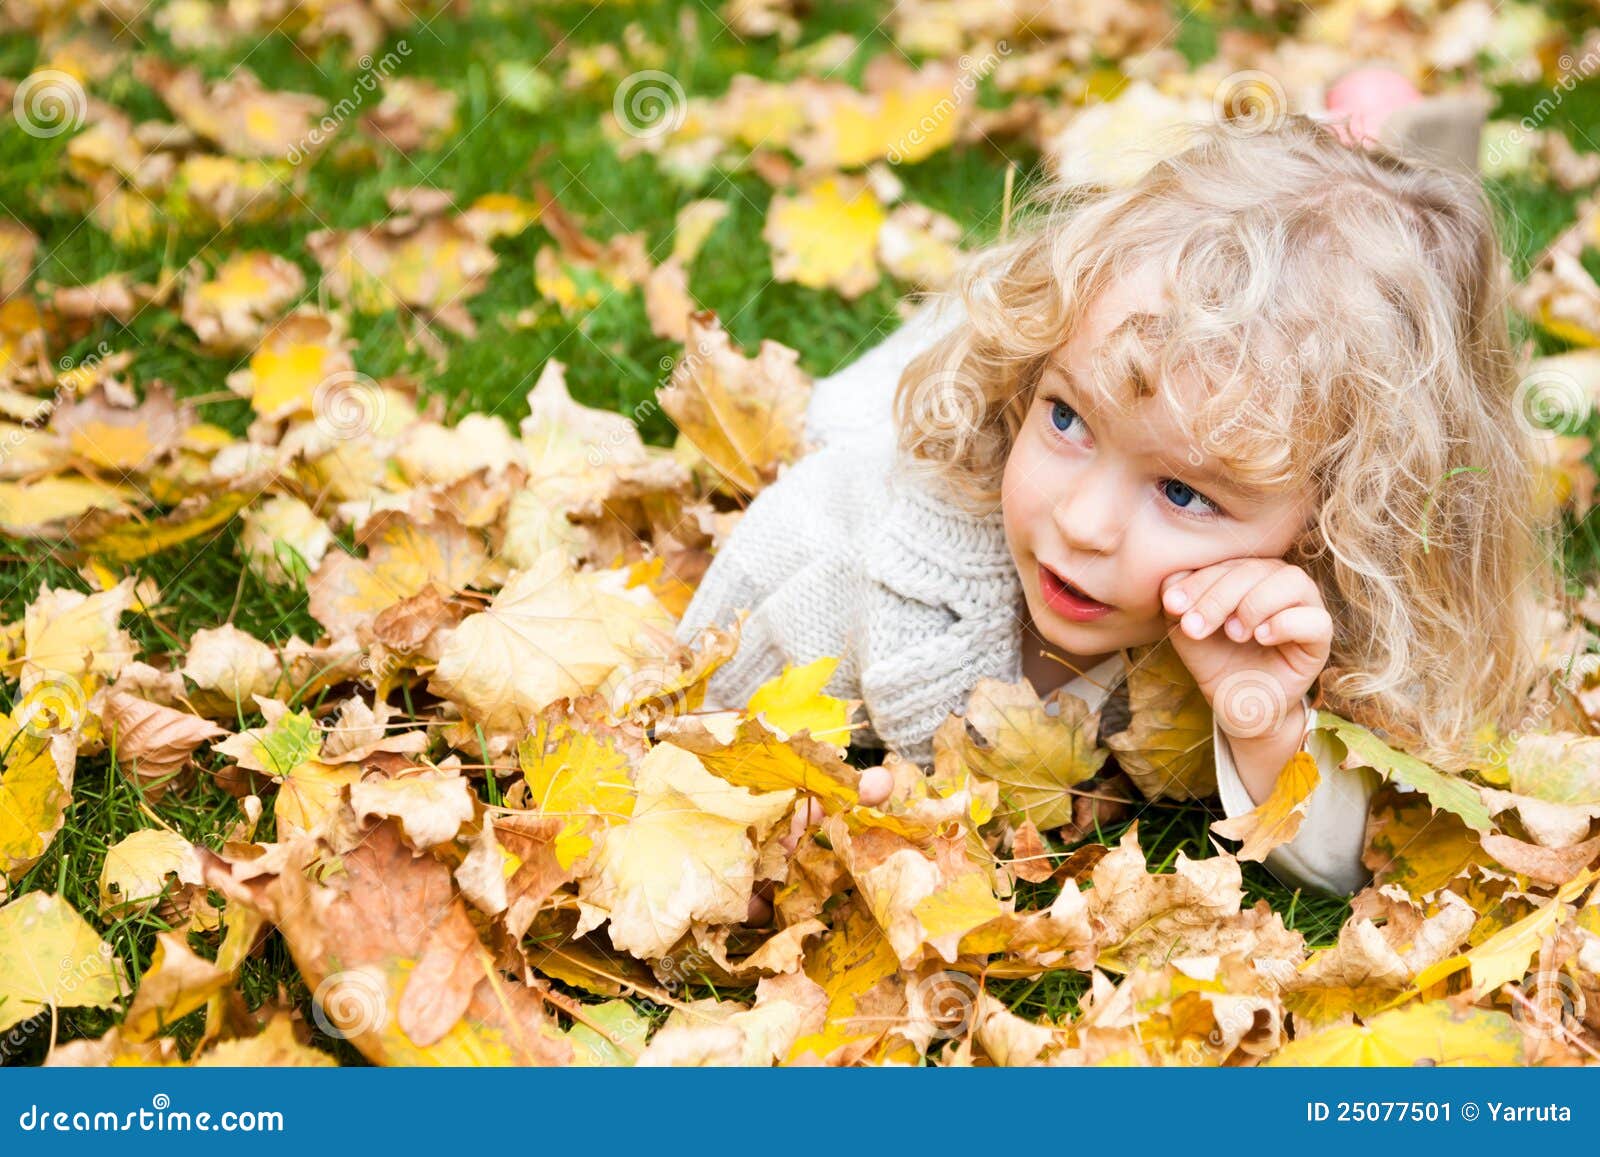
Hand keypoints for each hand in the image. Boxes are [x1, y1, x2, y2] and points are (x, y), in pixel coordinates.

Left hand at [1159, 558, 1331, 740]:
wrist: (1237, 704)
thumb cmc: (1215, 659)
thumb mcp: (1188, 629)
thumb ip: (1178, 602)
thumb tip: (1171, 582)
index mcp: (1248, 572)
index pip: (1226, 562)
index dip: (1198, 580)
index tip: (1173, 605)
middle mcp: (1279, 582)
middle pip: (1255, 568)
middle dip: (1218, 597)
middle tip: (1195, 627)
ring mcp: (1305, 607)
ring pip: (1291, 581)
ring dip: (1254, 604)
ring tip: (1233, 634)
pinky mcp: (1319, 639)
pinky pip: (1315, 619)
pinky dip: (1284, 624)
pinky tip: (1260, 638)